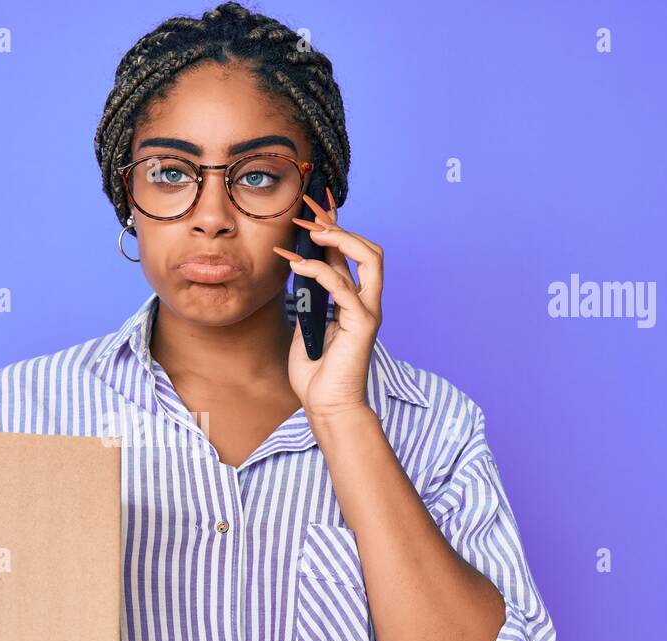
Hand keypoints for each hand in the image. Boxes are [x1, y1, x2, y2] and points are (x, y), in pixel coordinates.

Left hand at [272, 186, 385, 421]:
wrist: (327, 407)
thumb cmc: (316, 373)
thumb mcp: (305, 325)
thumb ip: (308, 299)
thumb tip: (297, 270)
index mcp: (352, 301)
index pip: (349, 255)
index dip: (335, 227)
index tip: (314, 206)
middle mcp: (365, 302)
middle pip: (367, 249)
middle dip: (340, 226)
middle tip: (309, 212)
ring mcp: (367, 312)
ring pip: (369, 259)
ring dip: (339, 239)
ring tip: (311, 230)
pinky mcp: (362, 324)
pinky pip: (343, 287)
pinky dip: (320, 271)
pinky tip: (298, 265)